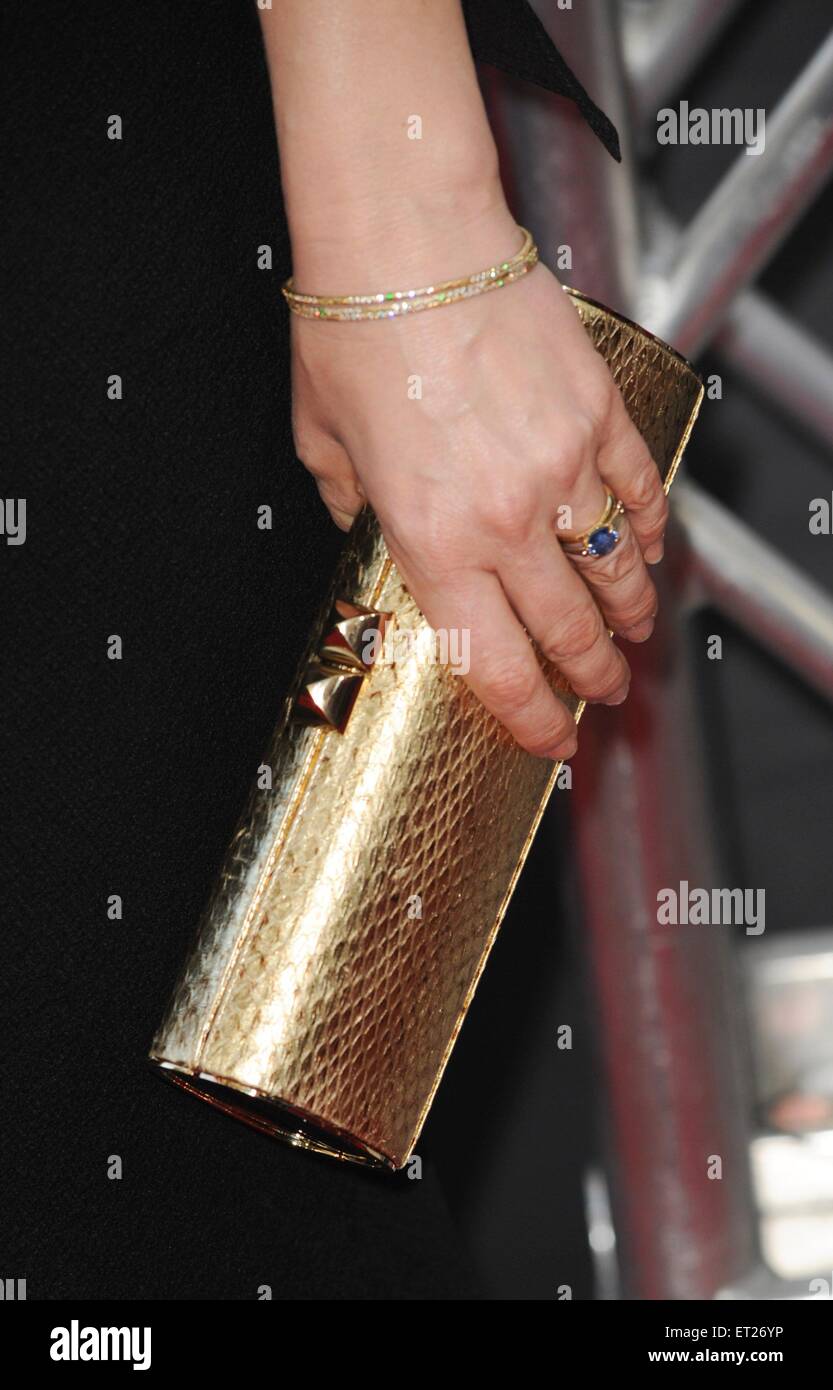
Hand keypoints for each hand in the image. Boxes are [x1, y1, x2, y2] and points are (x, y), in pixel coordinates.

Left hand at [290, 218, 666, 760]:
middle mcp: (504, 519)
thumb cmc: (352, 332)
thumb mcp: (322, 444)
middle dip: (593, 676)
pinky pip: (637, 490)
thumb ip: (349, 506)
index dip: (530, 718)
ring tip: (636, 634)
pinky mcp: (596, 414)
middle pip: (569, 629)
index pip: (495, 664)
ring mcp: (561, 467)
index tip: (551, 742)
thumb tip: (365, 527)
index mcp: (431, 541)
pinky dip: (648, 529)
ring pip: (615, 569)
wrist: (407, 237)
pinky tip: (647, 549)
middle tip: (605, 693)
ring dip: (631, 613)